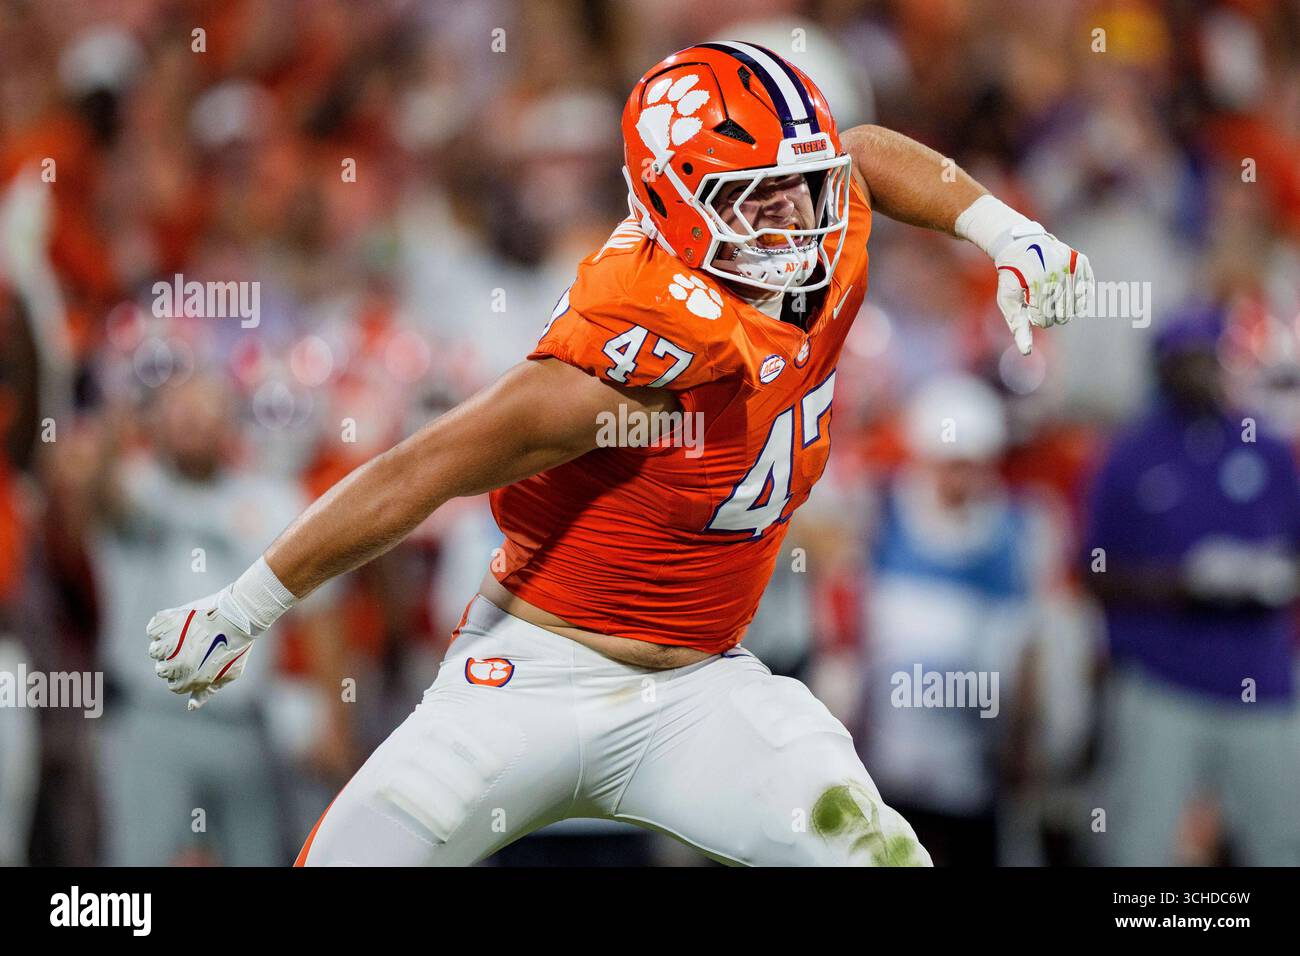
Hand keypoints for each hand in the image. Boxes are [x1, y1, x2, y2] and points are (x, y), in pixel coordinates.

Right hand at [147, 593, 256, 710]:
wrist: (239, 617)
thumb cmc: (237, 647)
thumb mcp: (227, 674)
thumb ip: (207, 692)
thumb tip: (190, 706)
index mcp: (188, 681)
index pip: (174, 685)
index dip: (184, 673)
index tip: (196, 660)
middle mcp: (175, 666)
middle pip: (161, 669)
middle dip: (173, 660)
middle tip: (192, 646)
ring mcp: (169, 644)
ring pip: (155, 650)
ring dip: (165, 644)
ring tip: (186, 635)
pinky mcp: (166, 624)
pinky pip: (154, 629)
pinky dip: (162, 627)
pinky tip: (180, 622)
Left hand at [994, 228, 1093, 354]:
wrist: (1019, 245)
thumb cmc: (1012, 277)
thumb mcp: (1008, 300)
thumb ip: (1018, 326)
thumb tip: (1026, 352)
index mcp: (1036, 282)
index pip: (1044, 319)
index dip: (1037, 319)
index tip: (1030, 309)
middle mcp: (1055, 271)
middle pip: (1062, 314)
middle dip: (1052, 315)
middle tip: (1042, 305)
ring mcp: (1070, 264)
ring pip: (1076, 305)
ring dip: (1064, 309)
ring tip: (1053, 301)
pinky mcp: (1080, 260)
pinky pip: (1087, 289)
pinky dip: (1080, 297)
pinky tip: (1068, 295)